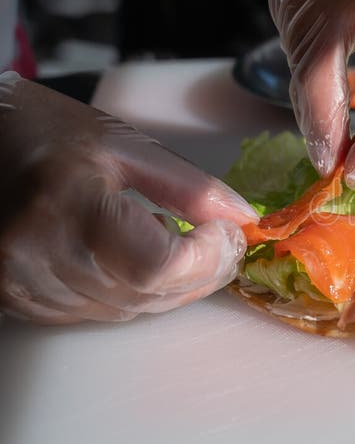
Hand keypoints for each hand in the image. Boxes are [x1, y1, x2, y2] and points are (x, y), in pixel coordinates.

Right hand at [0, 73, 258, 323]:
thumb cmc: (42, 129)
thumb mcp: (124, 143)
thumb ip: (188, 186)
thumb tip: (242, 220)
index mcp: (67, 204)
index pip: (158, 266)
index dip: (207, 259)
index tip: (228, 234)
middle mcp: (37, 254)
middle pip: (146, 296)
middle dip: (198, 275)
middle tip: (218, 244)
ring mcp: (19, 283)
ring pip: (124, 312)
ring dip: (165, 288)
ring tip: (169, 242)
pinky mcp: (12, 299)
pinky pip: (91, 314)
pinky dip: (127, 293)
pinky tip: (129, 257)